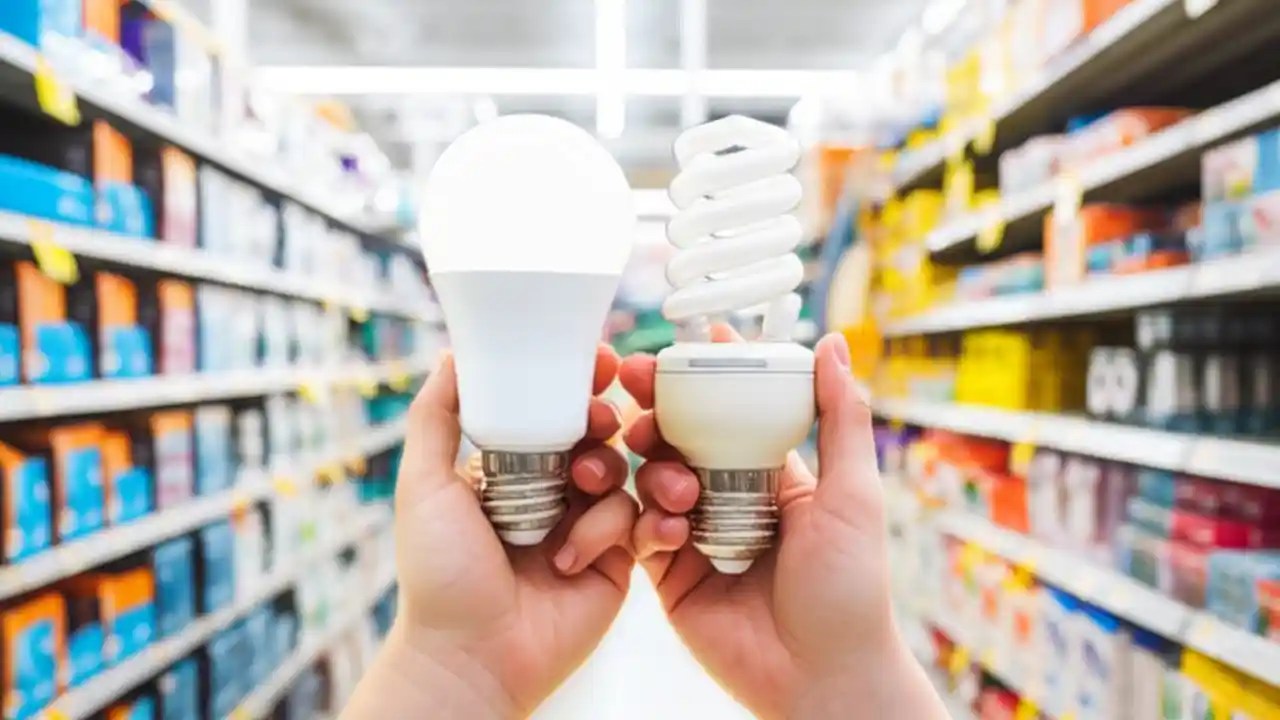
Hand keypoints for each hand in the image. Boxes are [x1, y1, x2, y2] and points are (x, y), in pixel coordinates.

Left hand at [344, 347, 636, 718]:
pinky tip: (575, 556)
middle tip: (597, 418)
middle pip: (595, 434)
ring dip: (605, 470)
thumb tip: (454, 353)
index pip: (549, 411)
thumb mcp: (423, 484)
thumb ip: (437, 417)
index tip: (593, 358)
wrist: (470, 655)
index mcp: (509, 469)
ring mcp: (584, 526)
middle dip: (602, 418)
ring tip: (580, 487)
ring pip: (619, 472)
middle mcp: (550, 492)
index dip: (574, 382)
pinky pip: (632, 523)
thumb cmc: (440, 573)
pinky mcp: (613, 562)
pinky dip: (609, 530)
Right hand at [620, 327, 946, 719]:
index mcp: (774, 473)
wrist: (822, 676)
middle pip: (682, 437)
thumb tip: (833, 344)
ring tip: (679, 487)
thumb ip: (839, 418)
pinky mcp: (672, 575)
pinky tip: (674, 534)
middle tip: (635, 387)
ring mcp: (698, 535)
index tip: (684, 342)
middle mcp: (731, 498)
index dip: (707, 374)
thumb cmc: (851, 589)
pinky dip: (650, 524)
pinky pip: (643, 534)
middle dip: (657, 409)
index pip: (734, 410)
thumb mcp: (852, 493)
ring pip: (655, 479)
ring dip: (657, 468)